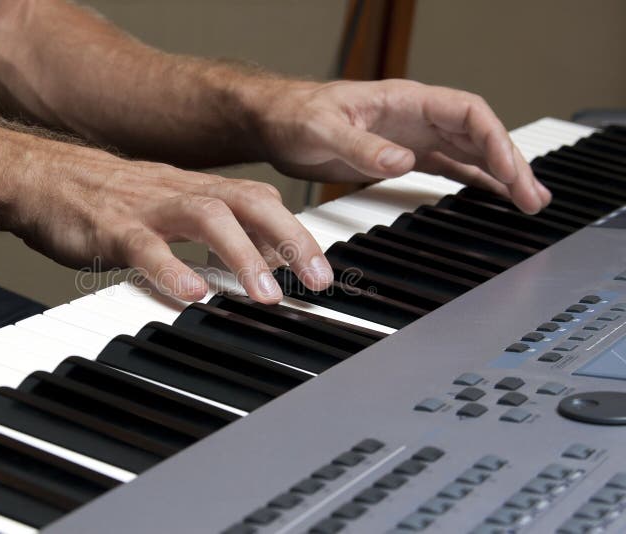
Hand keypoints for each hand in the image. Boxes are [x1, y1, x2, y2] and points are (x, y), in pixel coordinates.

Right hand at [9, 141, 332, 302]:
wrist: (41, 176)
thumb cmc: (109, 199)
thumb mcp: (169, 208)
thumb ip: (210, 231)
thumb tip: (257, 262)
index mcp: (197, 189)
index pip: (261, 201)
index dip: (296, 233)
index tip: (322, 271)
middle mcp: (180, 192)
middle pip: (250, 202)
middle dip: (292, 240)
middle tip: (318, 282)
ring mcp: (147, 207)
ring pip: (206, 217)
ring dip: (243, 256)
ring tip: (266, 295)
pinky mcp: (110, 227)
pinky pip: (144, 246)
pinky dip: (171, 269)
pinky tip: (192, 294)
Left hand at [254, 78, 550, 213]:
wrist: (275, 123)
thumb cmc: (296, 115)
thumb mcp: (323, 130)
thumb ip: (362, 146)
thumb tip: (403, 160)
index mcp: (406, 100)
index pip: (469, 113)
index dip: (496, 140)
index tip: (510, 173)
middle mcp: (416, 117)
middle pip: (480, 134)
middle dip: (510, 164)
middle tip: (533, 199)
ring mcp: (412, 136)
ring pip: (470, 151)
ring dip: (499, 174)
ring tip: (527, 202)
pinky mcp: (402, 156)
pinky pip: (449, 166)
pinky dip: (473, 180)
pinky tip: (490, 196)